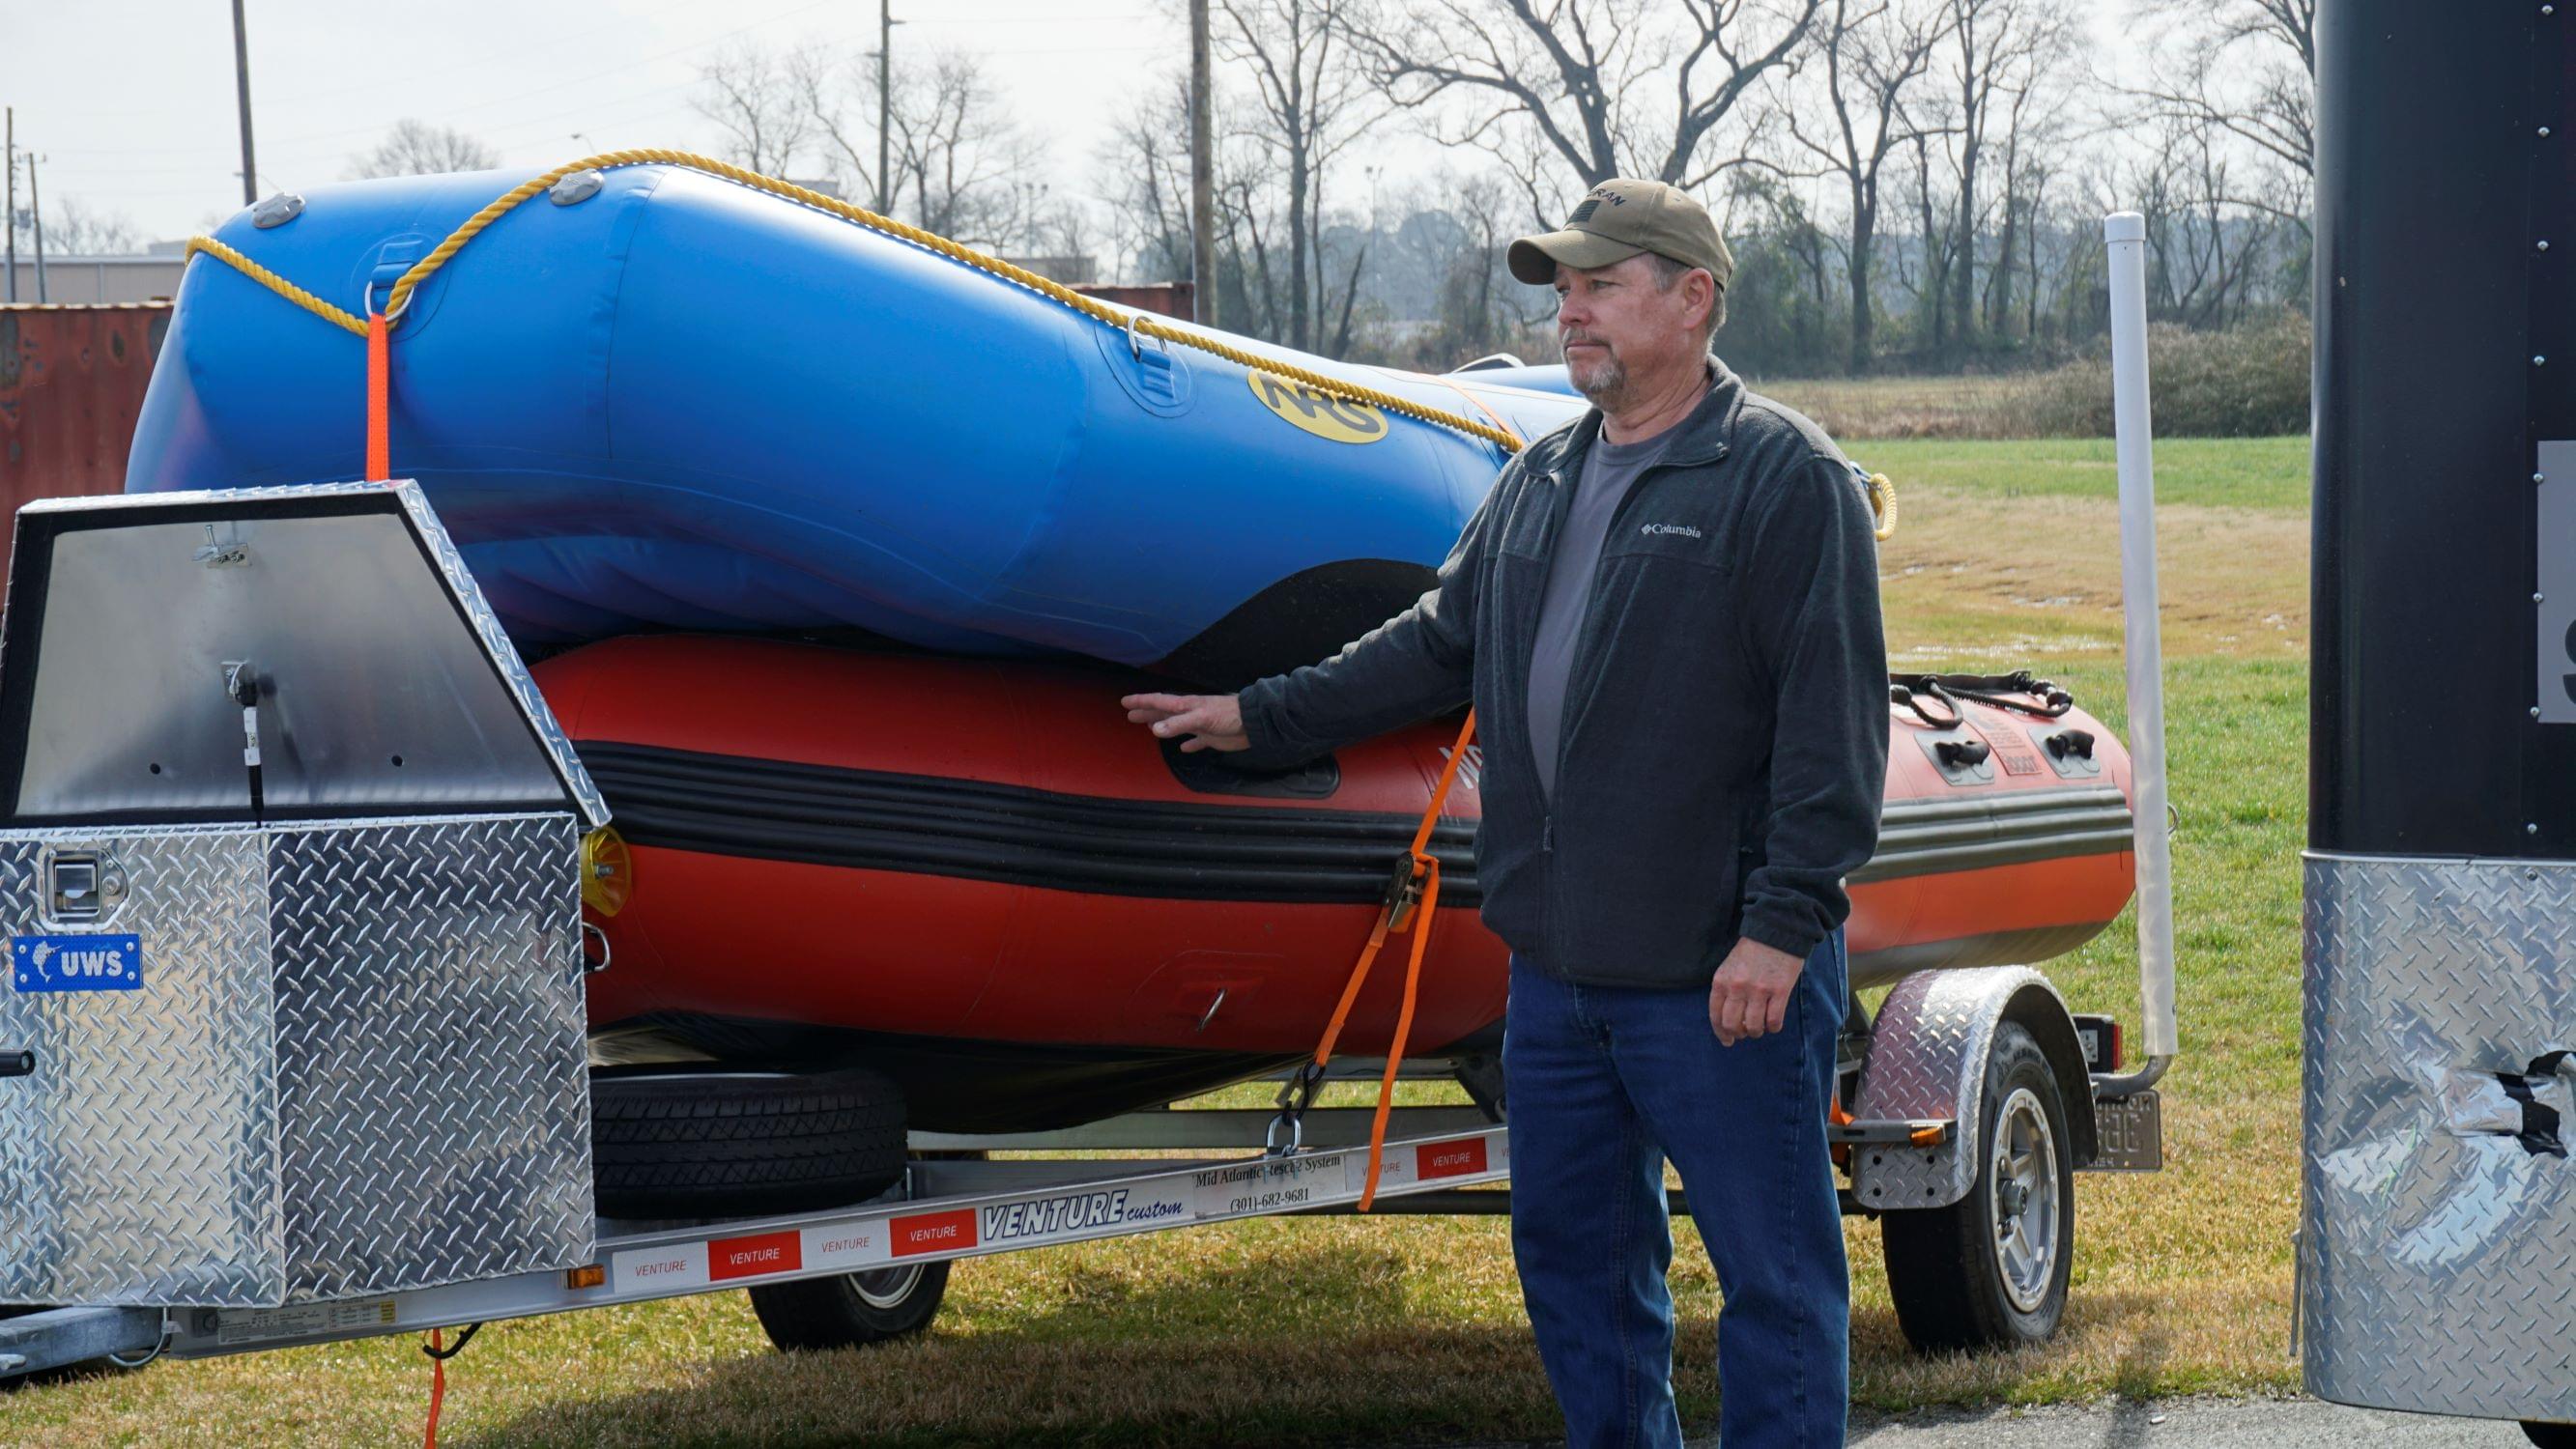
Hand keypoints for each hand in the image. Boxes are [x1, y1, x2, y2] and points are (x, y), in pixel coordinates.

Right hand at [1121, 691, 1249, 752]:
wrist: (1253, 722)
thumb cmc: (1227, 715)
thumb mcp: (1200, 718)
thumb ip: (1178, 724)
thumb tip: (1154, 729)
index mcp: (1185, 706)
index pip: (1159, 702)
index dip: (1141, 702)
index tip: (1125, 702)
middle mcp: (1190, 714)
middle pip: (1163, 713)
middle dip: (1146, 713)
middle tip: (1130, 715)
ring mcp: (1200, 725)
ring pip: (1176, 726)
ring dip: (1162, 726)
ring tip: (1149, 727)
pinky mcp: (1211, 737)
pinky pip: (1196, 741)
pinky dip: (1189, 745)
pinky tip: (1184, 749)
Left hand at [1708, 937, 1804, 1045]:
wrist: (1776, 930)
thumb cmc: (1752, 950)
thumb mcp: (1730, 967)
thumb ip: (1727, 990)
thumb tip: (1730, 1019)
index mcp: (1722, 981)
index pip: (1715, 1015)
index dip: (1720, 1032)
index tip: (1726, 1040)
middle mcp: (1737, 987)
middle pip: (1732, 1024)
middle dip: (1738, 1034)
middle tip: (1745, 1033)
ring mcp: (1758, 990)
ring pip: (1753, 1026)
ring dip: (1756, 1032)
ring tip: (1760, 1027)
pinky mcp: (1779, 991)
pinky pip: (1774, 1021)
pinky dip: (1773, 1027)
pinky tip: (1774, 1024)